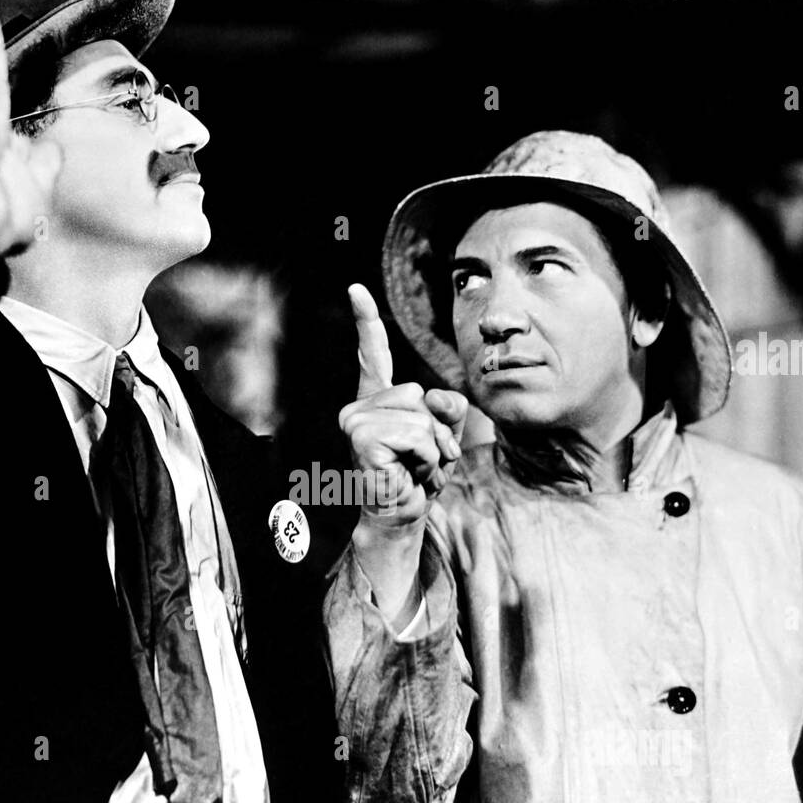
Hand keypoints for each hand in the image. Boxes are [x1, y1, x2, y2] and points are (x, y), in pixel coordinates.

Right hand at [337, 284, 467, 529]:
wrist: (402, 513)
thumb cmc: (420, 476)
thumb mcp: (443, 434)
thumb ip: (447, 407)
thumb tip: (432, 399)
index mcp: (378, 400)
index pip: (373, 354)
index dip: (366, 321)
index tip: (356, 288)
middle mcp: (361, 406)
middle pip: (419, 394)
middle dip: (436, 431)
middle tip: (421, 460)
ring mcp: (356, 421)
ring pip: (420, 416)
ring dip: (432, 448)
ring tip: (415, 468)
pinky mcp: (362, 438)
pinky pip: (416, 434)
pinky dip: (424, 457)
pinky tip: (407, 472)